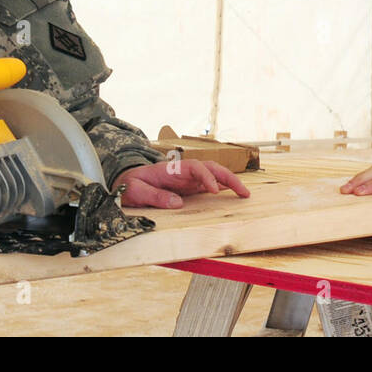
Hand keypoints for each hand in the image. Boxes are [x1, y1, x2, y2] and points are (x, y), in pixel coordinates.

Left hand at [113, 158, 250, 208]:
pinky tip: (234, 196)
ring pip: (214, 176)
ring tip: (245, 195)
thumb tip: (178, 203)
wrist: (126, 183)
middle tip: (243, 192)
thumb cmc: (130, 185)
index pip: (195, 168)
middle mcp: (184, 173)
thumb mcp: (137, 191)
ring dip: (230, 183)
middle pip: (211, 168)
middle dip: (229, 178)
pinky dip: (223, 189)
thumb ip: (155, 195)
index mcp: (172, 169)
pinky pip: (209, 186)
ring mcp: (188, 180)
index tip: (214, 190)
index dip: (206, 177)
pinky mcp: (189, 189)